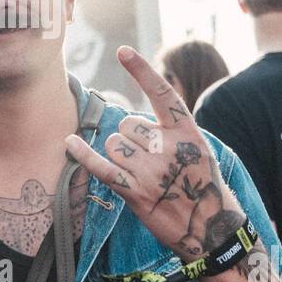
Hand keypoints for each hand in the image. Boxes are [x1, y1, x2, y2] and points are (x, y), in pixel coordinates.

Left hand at [65, 45, 247, 261]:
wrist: (211, 229)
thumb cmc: (201, 186)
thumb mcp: (199, 150)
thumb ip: (171, 131)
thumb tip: (130, 121)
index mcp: (187, 132)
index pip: (162, 93)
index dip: (141, 71)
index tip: (122, 51)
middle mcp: (169, 147)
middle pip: (127, 124)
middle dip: (131, 138)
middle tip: (151, 162)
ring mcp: (151, 170)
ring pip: (114, 144)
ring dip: (119, 155)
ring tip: (141, 174)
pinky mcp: (135, 192)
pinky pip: (102, 167)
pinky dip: (83, 155)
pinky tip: (69, 143)